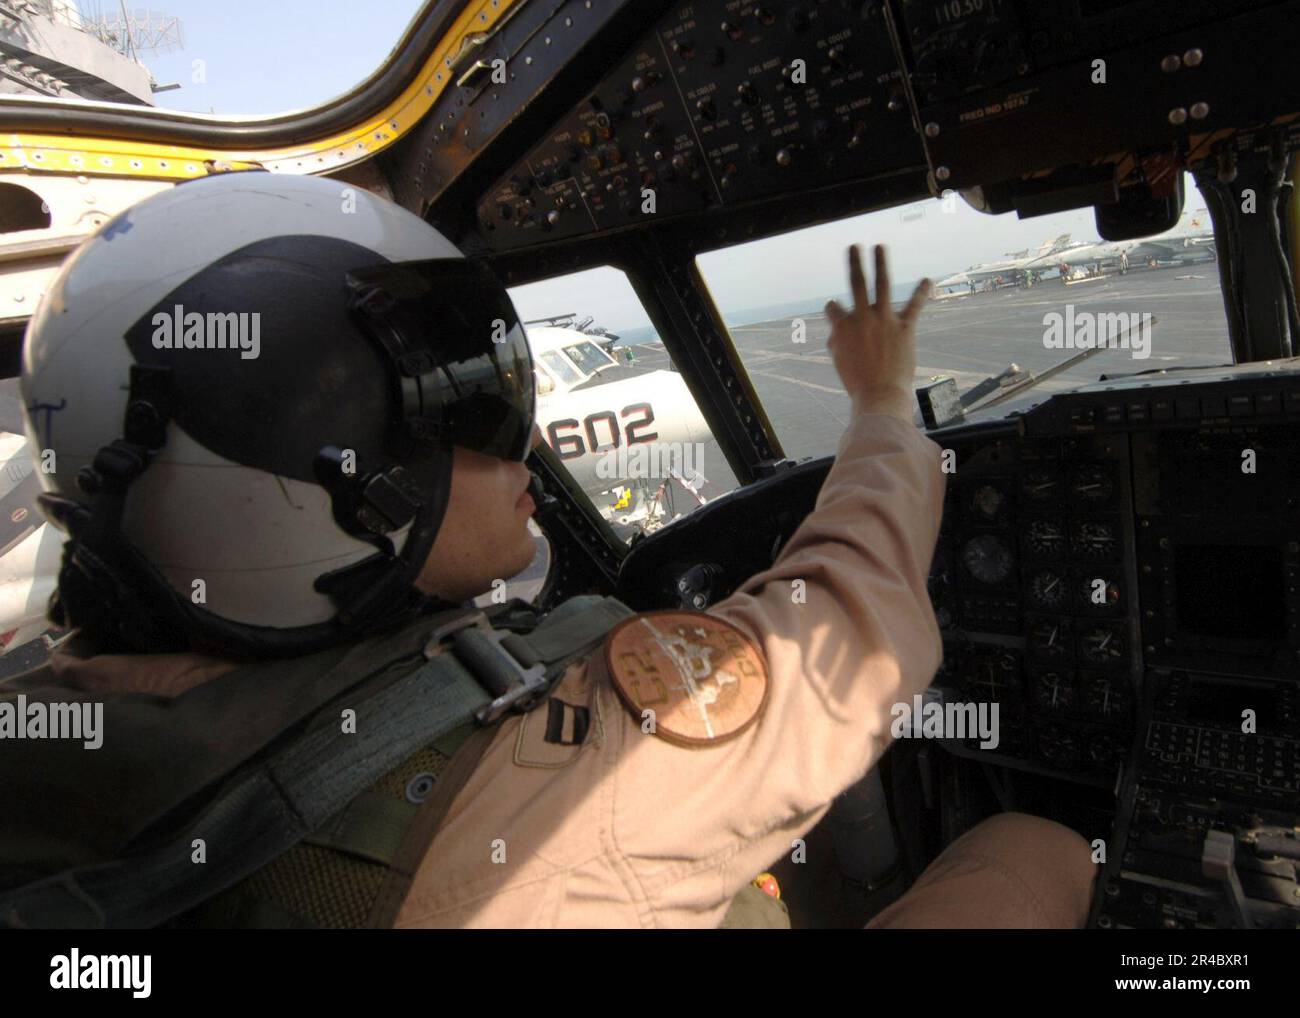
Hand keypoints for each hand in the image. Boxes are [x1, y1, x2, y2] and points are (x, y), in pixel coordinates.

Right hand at [825, 245, 930, 422]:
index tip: (837, 313)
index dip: (835, 311)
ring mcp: (884, 320)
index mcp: (842, 326)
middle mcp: (862, 317)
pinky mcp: (904, 327)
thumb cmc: (857, 382)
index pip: (834, 308)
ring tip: (880, 247)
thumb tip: (838, 331)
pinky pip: (914, 306)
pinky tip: (928, 280)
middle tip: (854, 246)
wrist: (880, 394)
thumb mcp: (839, 360)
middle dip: (855, 263)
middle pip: (857, 283)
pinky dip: (921, 292)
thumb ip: (837, 341)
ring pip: (882, 285)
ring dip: (881, 263)